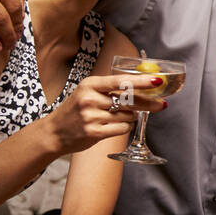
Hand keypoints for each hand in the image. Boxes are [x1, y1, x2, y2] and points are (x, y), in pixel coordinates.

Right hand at [47, 74, 165, 154]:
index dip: (141, 82)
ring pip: (127, 116)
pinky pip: (122, 129)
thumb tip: (142, 87)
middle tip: (161, 104)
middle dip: (149, 103)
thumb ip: (110, 89)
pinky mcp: (94, 133)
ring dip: (131, 117)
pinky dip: (125, 127)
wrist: (54, 132)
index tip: (157, 81)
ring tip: (120, 116)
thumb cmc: (75, 110)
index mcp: (90, 84)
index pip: (121, 81)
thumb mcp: (88, 92)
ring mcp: (92, 116)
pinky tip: (117, 125)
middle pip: (129, 100)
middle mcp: (90, 99)